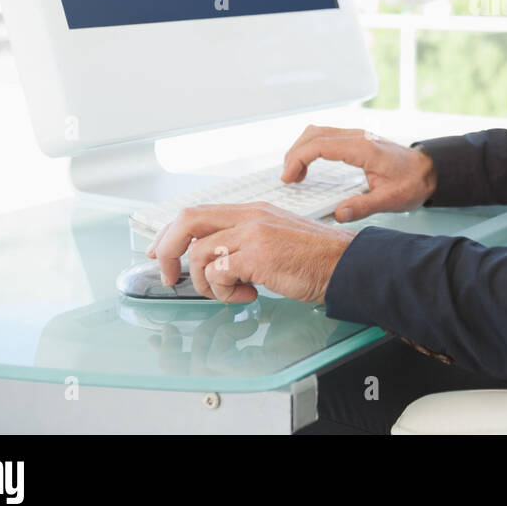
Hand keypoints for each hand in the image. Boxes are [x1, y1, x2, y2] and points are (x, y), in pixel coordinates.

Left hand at [146, 202, 356, 304]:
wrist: (345, 264)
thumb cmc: (316, 258)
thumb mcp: (275, 237)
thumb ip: (245, 241)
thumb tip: (212, 260)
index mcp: (252, 210)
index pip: (196, 213)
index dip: (171, 234)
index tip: (161, 253)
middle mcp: (249, 216)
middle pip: (187, 222)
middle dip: (169, 251)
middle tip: (170, 277)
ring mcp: (253, 233)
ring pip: (200, 256)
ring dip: (207, 284)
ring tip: (233, 292)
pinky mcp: (257, 255)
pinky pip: (219, 274)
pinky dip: (226, 293)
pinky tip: (250, 295)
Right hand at [280, 125, 437, 221]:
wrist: (430, 170)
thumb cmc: (413, 182)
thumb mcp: (391, 200)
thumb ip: (364, 207)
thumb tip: (339, 214)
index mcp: (363, 148)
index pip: (320, 145)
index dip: (298, 159)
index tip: (288, 178)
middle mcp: (358, 137)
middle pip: (313, 134)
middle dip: (294, 154)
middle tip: (287, 179)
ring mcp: (356, 136)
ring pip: (318, 132)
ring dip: (301, 149)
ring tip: (295, 175)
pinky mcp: (356, 140)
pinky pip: (326, 137)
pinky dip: (311, 148)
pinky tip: (309, 167)